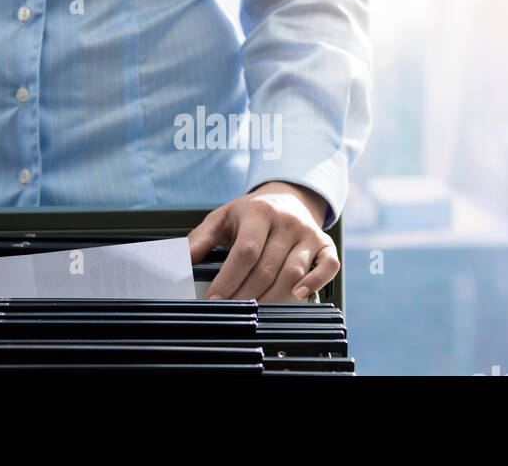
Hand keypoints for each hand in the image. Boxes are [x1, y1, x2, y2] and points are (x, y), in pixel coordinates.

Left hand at [189, 181, 338, 301]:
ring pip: (293, 273)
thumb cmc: (250, 214)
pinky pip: (328, 267)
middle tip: (230, 309)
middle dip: (245, 294)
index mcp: (259, 213)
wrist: (286, 197)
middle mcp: (287, 222)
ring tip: (253, 308)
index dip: (229, 278)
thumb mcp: (221, 218)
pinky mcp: (325, 245)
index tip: (214, 298)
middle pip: (267, 267)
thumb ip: (200, 240)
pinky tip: (297, 295)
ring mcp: (309, 234)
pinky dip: (315, 283)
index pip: (246, 251)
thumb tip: (179, 262)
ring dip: (271, 297)